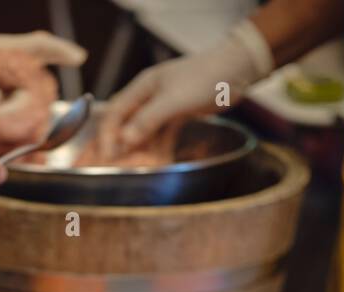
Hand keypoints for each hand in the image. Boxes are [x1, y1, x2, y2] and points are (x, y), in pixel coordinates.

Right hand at [100, 20, 273, 152]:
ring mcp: (164, 106)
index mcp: (142, 87)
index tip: (107, 157)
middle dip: (123, 146)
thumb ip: (148, 119)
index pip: (115, 113)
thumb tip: (124, 140)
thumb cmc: (203, 78)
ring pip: (145, 132)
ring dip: (143, 150)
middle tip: (121, 168)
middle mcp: (149, 97)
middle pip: (128, 124)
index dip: (108, 136)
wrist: (236, 70)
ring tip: (142, 169)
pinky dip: (160, 148)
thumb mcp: (173, 100)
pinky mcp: (178, 114)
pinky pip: (163, 134)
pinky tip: (160, 162)